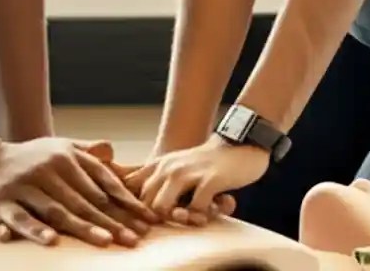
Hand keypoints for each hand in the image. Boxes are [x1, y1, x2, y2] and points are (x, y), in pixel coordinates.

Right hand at [0, 137, 160, 247]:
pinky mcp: (0, 204)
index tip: (147, 220)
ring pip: (56, 210)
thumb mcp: (58, 147)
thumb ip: (86, 152)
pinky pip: (19, 219)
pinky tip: (51, 242)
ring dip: (81, 227)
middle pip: (84, 200)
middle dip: (111, 221)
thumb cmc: (28, 159)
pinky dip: (34, 231)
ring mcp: (23, 187)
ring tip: (104, 242)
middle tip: (134, 240)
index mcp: (65, 158)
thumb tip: (114, 152)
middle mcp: (46, 170)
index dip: (126, 202)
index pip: (102, 182)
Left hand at [126, 136, 266, 219]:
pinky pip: (196, 209)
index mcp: (158, 165)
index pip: (129, 187)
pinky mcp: (209, 180)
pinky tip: (212, 212)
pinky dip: (202, 217)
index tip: (145, 221)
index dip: (132, 208)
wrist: (240, 145)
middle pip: (143, 203)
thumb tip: (135, 200)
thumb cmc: (206, 163)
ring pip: (162, 207)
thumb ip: (158, 182)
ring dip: (176, 219)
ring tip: (194, 219)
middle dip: (155, 220)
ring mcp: (188, 173)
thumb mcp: (176, 167)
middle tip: (175, 225)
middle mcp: (168, 168)